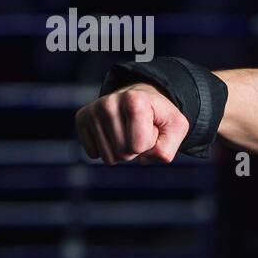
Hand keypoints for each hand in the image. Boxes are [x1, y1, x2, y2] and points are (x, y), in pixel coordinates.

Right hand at [75, 83, 189, 164]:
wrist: (141, 99)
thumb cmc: (160, 116)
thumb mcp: (176, 129)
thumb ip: (166, 149)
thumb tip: (142, 156)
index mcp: (135, 100)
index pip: (138, 146)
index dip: (149, 144)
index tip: (150, 128)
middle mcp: (109, 102)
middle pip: (123, 153)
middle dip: (136, 149)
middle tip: (139, 131)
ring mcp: (93, 110)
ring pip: (109, 157)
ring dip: (122, 151)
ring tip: (127, 131)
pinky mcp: (81, 118)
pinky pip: (94, 154)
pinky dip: (107, 150)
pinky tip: (113, 133)